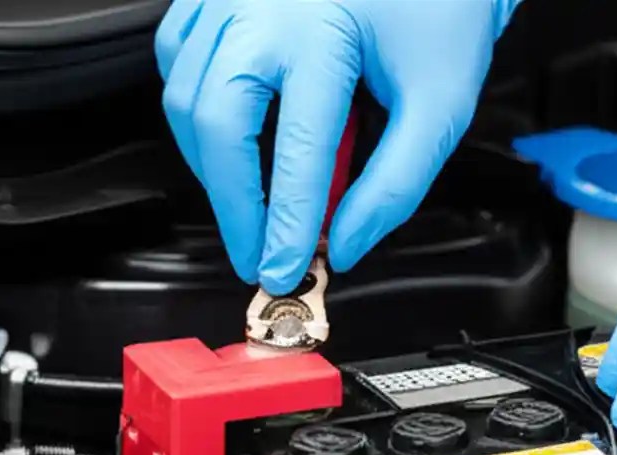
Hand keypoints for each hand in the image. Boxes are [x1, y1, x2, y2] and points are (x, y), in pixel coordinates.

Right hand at [156, 0, 520, 294]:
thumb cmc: (435, 14)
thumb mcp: (439, 103)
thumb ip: (394, 183)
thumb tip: (343, 242)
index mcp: (322, 26)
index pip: (295, 147)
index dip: (286, 222)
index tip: (283, 266)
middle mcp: (263, 3)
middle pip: (215, 124)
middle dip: (232, 205)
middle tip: (254, 253)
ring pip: (185, 98)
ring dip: (210, 164)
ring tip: (251, 202)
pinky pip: (176, 61)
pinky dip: (195, 110)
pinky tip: (230, 136)